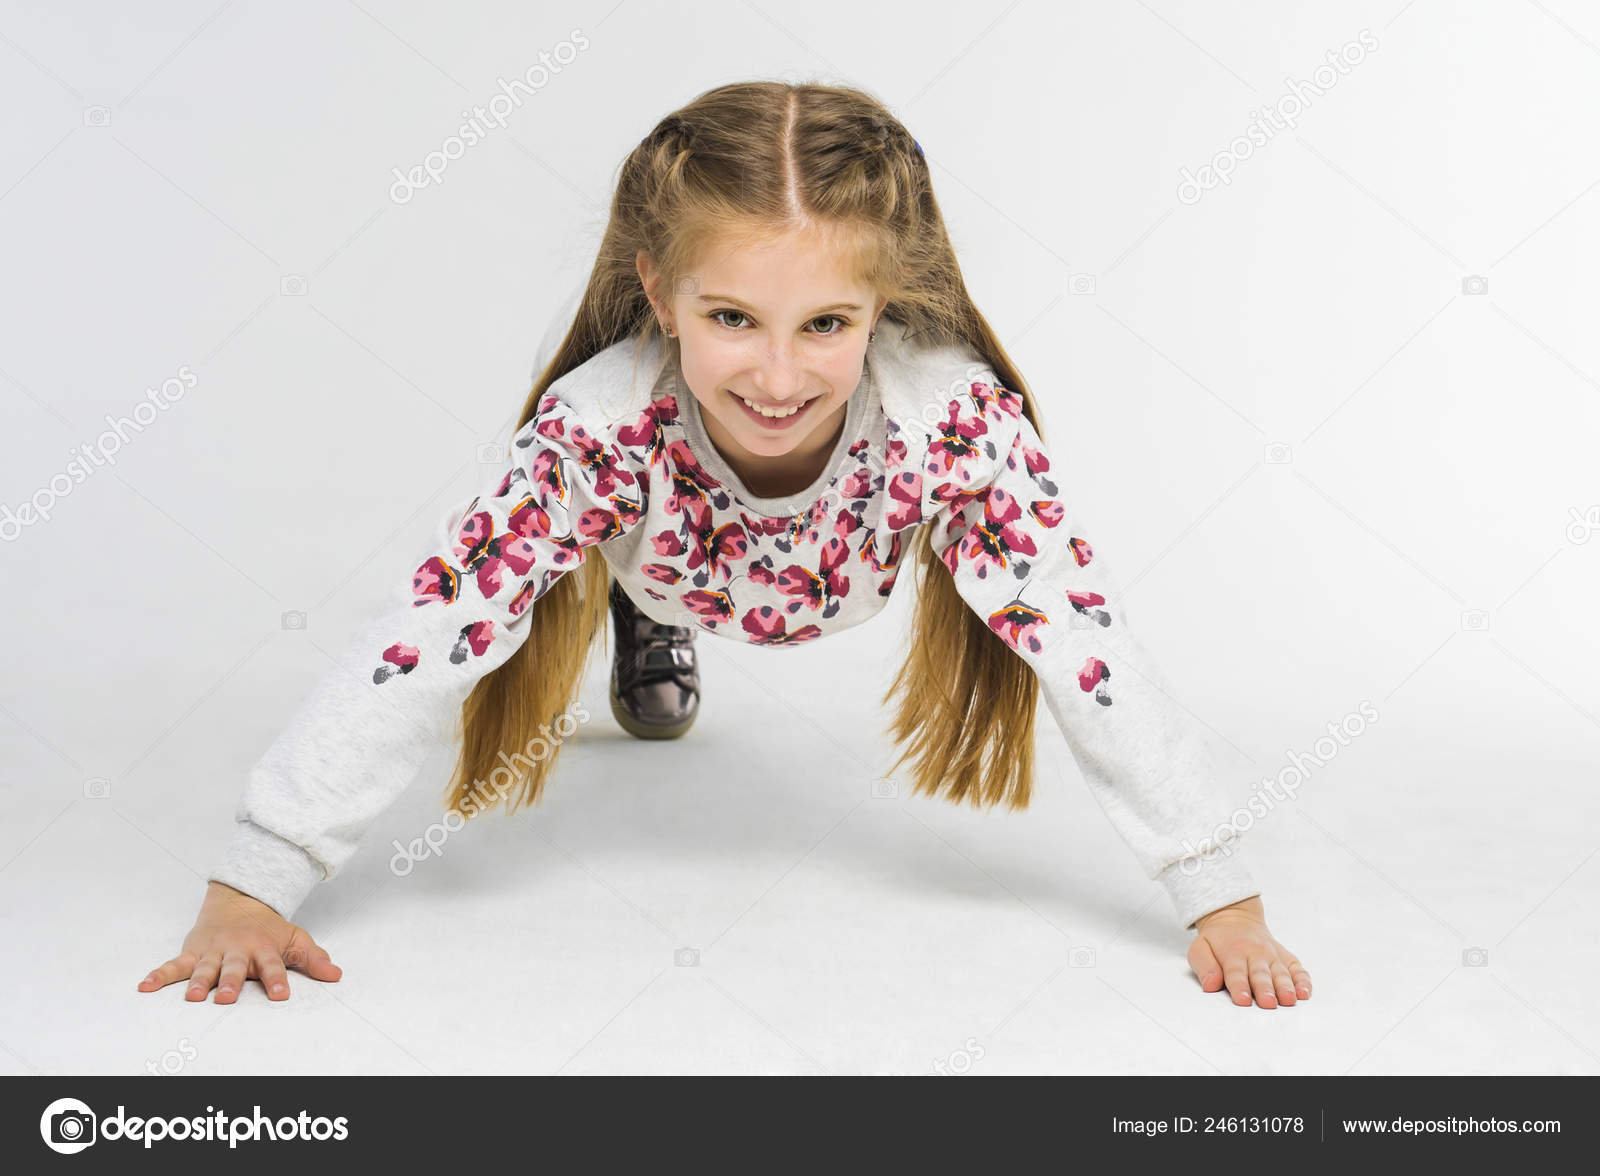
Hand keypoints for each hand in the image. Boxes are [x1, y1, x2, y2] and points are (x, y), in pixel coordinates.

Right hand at [137, 881, 341, 1002]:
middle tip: (229, 998)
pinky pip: (173, 965)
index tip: (281, 996)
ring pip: (204, 968)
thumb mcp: (294, 939)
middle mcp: (236, 950)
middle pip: (234, 968)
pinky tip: (145, 986)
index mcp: (263, 948)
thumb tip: (336, 974)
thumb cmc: (267, 927)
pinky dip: (159, 975)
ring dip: (199, 981)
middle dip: (232, 983)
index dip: (277, 980)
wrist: (239, 898)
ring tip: (194, 997)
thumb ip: (313, 959)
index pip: (273, 966)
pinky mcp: (192, 951)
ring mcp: (212, 951)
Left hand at [1187, 895, 1309, 1008]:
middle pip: (1261, 974)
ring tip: (1289, 1000)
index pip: (1236, 972)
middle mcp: (1256, 954)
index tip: (1243, 1001)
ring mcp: (1273, 955)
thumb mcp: (1200, 948)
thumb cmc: (1217, 940)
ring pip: (1280, 973)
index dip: (1239, 987)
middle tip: (1268, 1003)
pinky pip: (1298, 969)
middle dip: (1265, 989)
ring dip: (1285, 987)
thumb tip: (1210, 985)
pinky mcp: (1287, 958)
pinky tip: (1305, 992)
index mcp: (1233, 953)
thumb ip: (1204, 966)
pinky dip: (1303, 981)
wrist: (1235, 917)